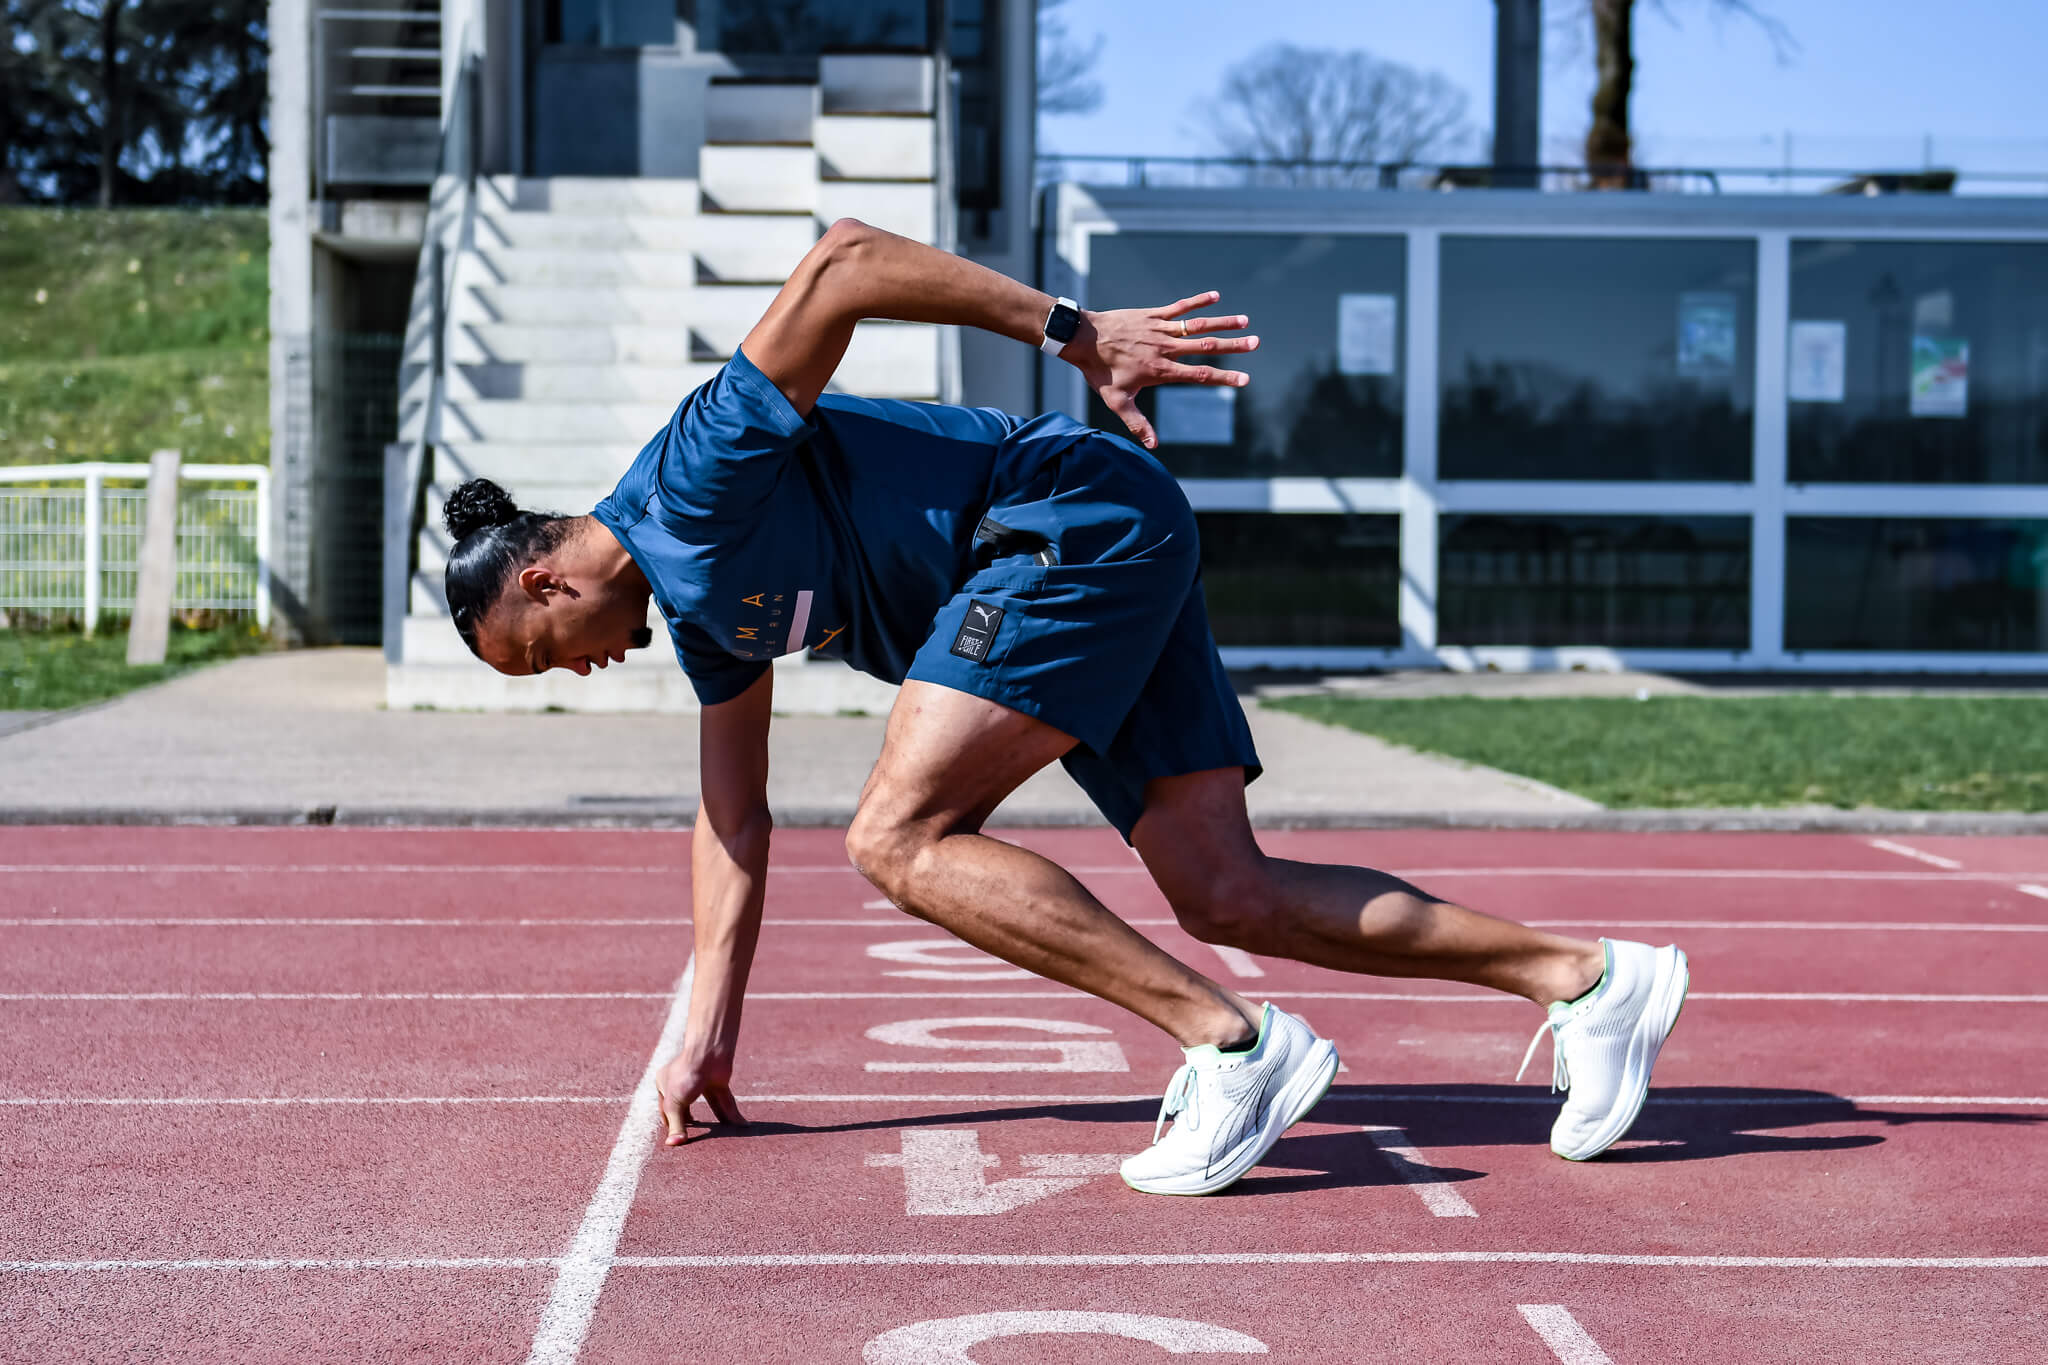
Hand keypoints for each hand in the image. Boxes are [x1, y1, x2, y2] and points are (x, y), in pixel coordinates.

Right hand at [655, 1045, 748, 1146]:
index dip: (672, 1125)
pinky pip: (726, 1103)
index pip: (667, 1110)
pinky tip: (739, 1128)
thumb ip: (676, 1125)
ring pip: (710, 1107)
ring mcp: (703, 1083)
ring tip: (720, 1140)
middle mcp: (684, 1083)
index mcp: (666, 1085)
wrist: (709, 1051)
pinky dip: (732, 1116)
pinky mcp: (720, 1083)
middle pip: (689, 1109)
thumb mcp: (675, 1104)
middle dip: (695, 1125)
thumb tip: (673, 1144)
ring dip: (716, 1123)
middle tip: (698, 1144)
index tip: (678, 1141)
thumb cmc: (686, 1074)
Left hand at [1064, 291, 1258, 450]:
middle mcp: (1165, 348)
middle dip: (1233, 346)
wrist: (1083, 338)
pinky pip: (1179, 307)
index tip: (1246, 379)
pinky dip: (1197, 301)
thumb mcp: (1117, 402)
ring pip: (1197, 325)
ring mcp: (1159, 329)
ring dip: (1222, 322)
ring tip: (1245, 320)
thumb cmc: (1100, 372)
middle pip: (1206, 346)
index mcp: (1161, 370)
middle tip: (1256, 343)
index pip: (1200, 375)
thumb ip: (1138, 423)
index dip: (1225, 377)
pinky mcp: (1152, 315)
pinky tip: (1215, 296)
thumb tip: (1154, 446)